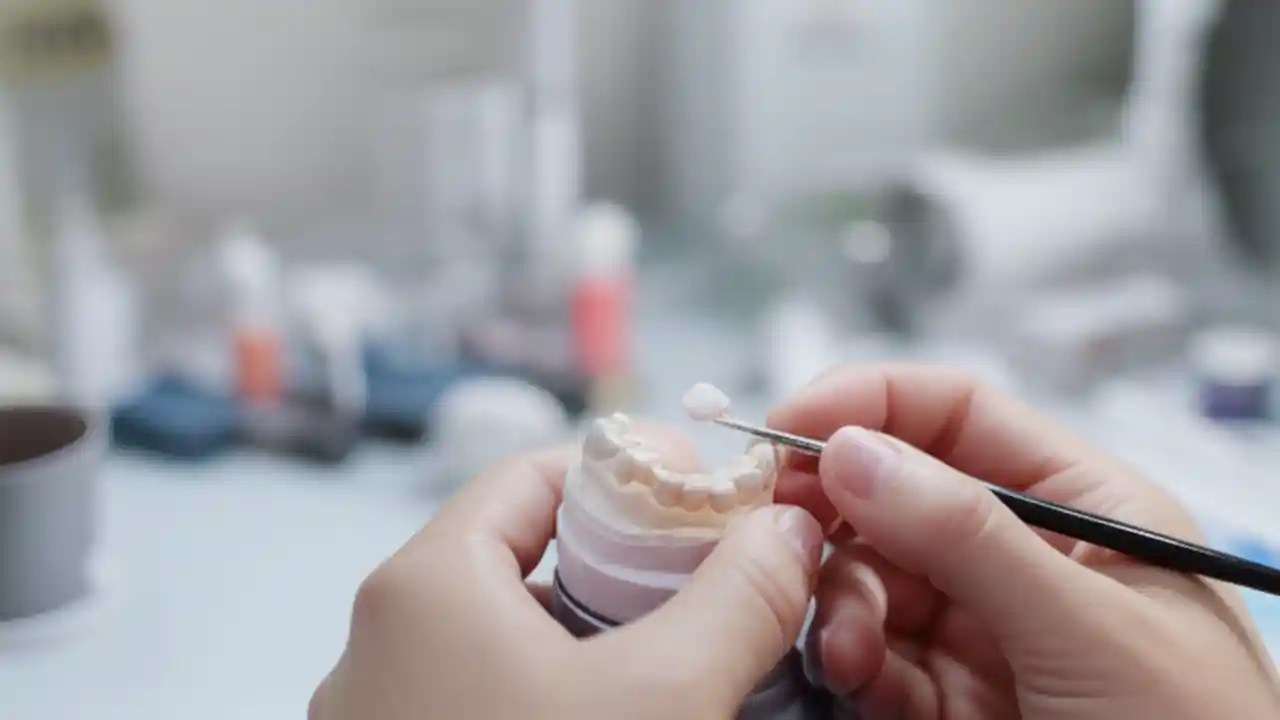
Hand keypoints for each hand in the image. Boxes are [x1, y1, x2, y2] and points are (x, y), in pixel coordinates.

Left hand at [309, 428, 822, 719]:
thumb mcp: (665, 699)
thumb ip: (736, 600)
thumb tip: (786, 531)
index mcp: (425, 585)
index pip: (533, 474)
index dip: (628, 467)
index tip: (707, 490)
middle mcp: (387, 642)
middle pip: (525, 552)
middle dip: (630, 557)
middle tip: (714, 572)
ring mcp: (391, 714)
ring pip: (515, 635)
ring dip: (605, 633)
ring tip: (689, 648)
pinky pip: (497, 697)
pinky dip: (568, 692)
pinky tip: (632, 715)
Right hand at [770, 364, 1279, 718]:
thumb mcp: (1084, 626)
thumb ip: (966, 535)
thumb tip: (848, 448)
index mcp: (1085, 504)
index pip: (961, 416)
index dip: (870, 403)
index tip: (787, 425)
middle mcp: (1028, 554)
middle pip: (901, 497)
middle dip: (841, 518)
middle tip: (783, 537)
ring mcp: (988, 628)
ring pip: (877, 578)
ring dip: (845, 603)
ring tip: (846, 649)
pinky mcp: (956, 695)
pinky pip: (880, 654)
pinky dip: (857, 662)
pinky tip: (860, 681)